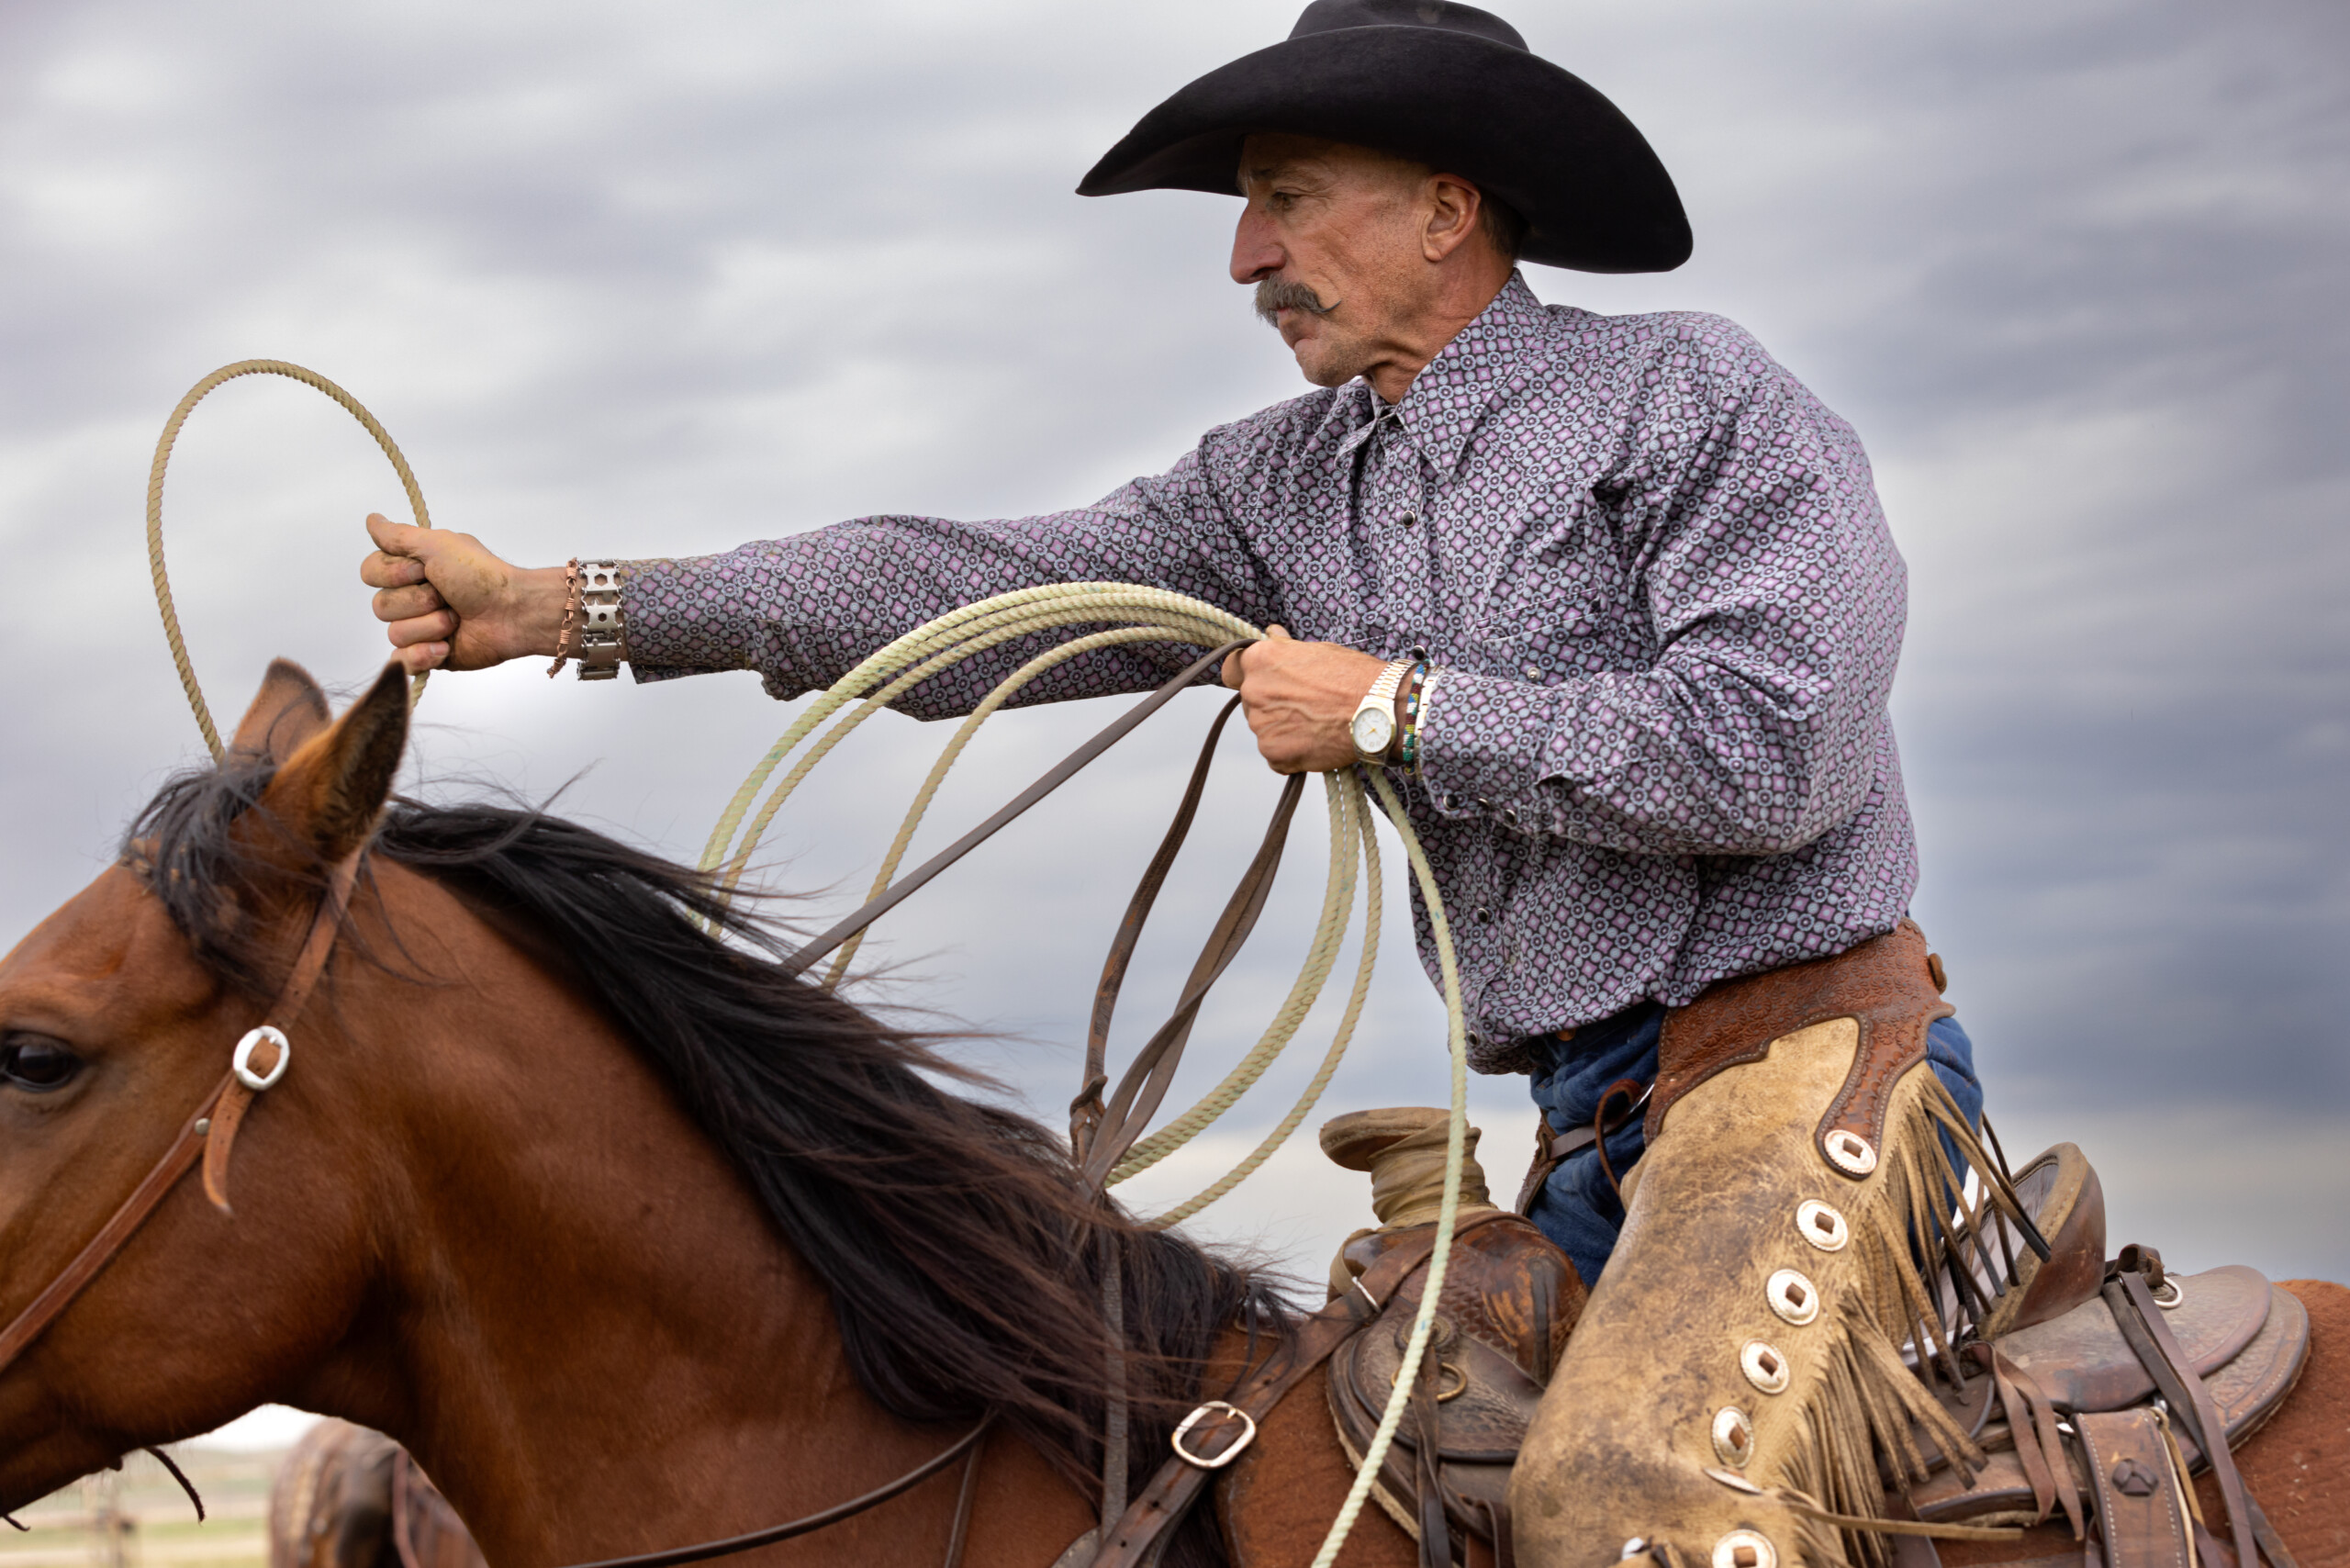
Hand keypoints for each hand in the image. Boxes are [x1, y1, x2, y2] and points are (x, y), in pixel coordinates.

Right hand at [360, 514, 567, 673]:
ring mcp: (420, 628)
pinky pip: (402, 661)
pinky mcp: (429, 655)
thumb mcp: (437, 544)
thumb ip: (397, 535)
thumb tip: (372, 519)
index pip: (370, 573)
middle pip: (380, 606)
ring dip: (429, 626)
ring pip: (394, 633)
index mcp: (410, 570)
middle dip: (417, 602)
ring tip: (456, 619)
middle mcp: (411, 598)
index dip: (393, 574)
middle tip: (447, 596)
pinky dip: (423, 655)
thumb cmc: (481, 575)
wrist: (512, 612)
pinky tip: (445, 647)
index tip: (423, 570)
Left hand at [1219, 626, 1387, 773]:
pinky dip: (1292, 753)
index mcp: (1260, 661)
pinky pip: (1276, 756)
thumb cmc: (1353, 677)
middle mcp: (1253, 691)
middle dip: (1272, 704)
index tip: (1262, 682)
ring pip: (1265, 729)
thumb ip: (1285, 648)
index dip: (1246, 675)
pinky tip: (1316, 742)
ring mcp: (1261, 725)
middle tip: (1305, 705)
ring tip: (1317, 724)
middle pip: (1251, 701)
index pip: (1232, 669)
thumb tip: (1272, 635)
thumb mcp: (1317, 650)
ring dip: (1283, 729)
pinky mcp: (1274, 753)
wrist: (1377, 710)